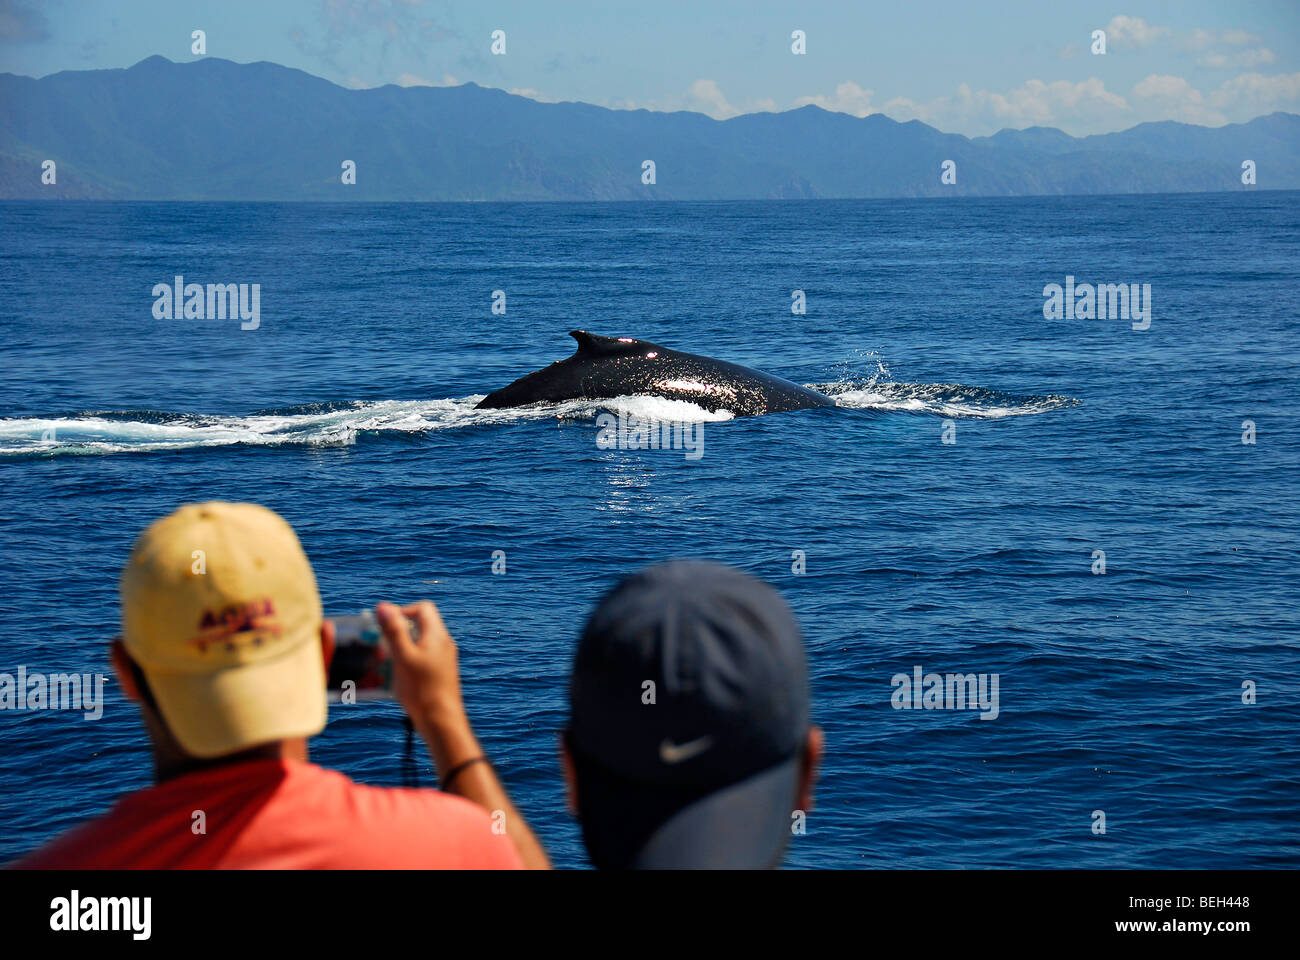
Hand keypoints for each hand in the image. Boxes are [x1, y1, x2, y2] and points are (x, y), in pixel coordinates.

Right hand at [375, 601, 468, 739]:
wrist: (442, 722)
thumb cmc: (422, 690)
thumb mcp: (403, 657)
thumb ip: (394, 631)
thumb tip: (384, 606)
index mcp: (437, 635)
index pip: (422, 608)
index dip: (403, 611)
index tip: (386, 626)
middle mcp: (443, 644)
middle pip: (419, 627)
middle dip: (396, 634)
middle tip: (380, 647)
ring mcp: (443, 660)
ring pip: (418, 646)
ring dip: (399, 651)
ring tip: (384, 665)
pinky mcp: (440, 675)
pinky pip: (421, 661)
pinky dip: (406, 665)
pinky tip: (394, 680)